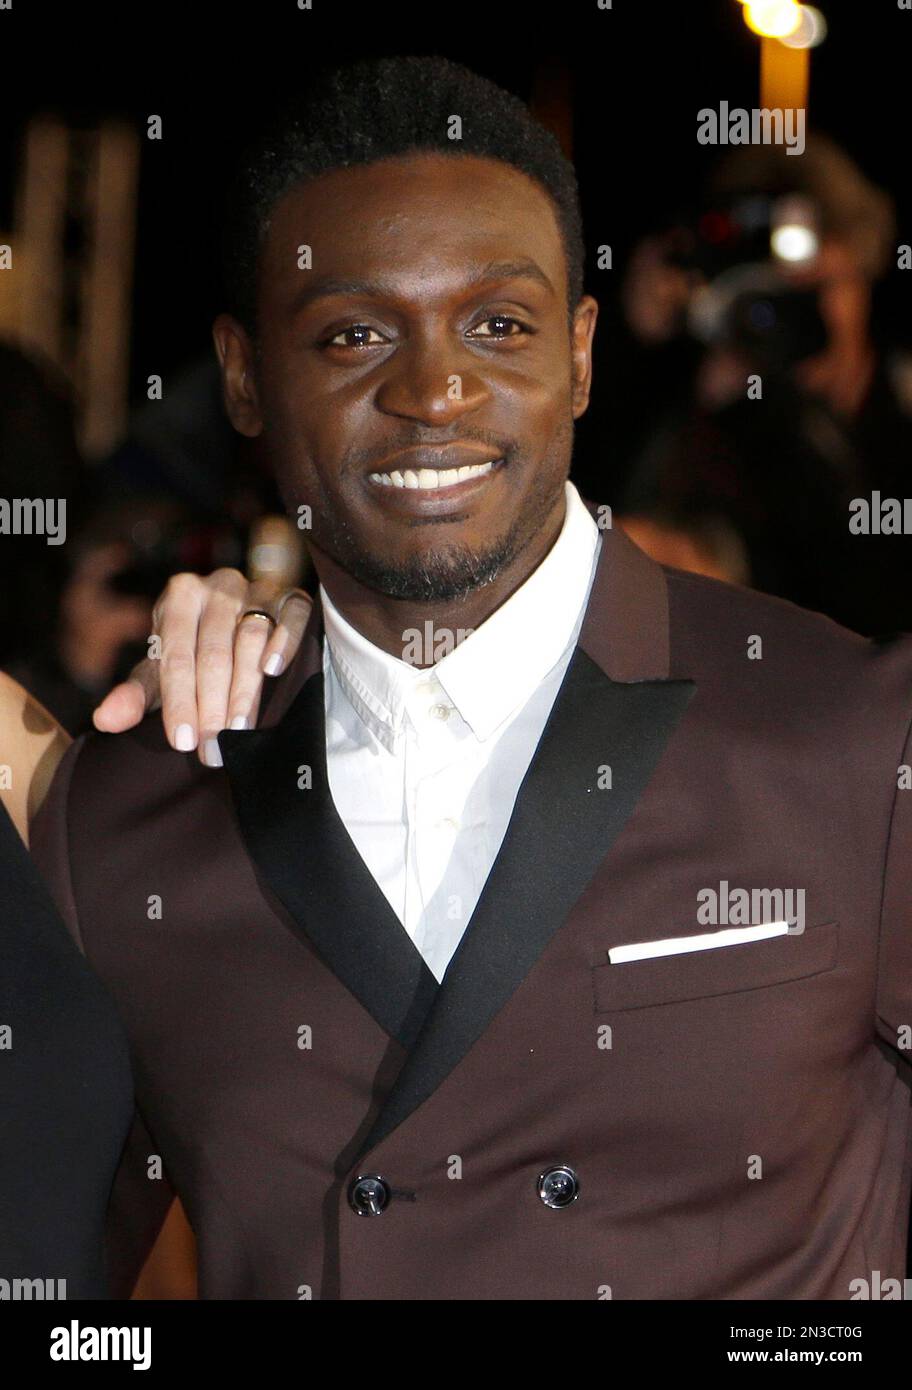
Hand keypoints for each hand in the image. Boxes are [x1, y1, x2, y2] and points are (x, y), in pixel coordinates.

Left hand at [92, 569, 312, 764]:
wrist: (240, 616)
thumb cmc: (194, 648)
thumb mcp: (163, 669)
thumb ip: (137, 693)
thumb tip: (104, 720)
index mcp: (179, 597)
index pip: (176, 655)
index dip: (179, 701)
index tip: (184, 742)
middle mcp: (218, 586)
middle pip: (213, 651)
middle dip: (211, 705)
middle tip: (213, 749)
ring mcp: (256, 589)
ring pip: (250, 638)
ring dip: (245, 689)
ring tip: (239, 730)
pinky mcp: (291, 596)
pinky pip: (291, 615)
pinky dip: (283, 641)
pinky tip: (272, 670)